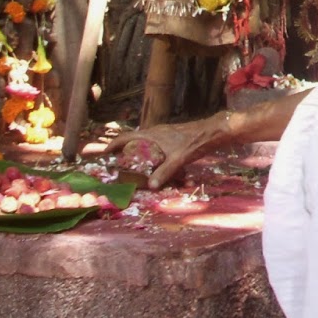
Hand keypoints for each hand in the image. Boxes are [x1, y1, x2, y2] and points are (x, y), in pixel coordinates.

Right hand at [106, 114, 223, 188]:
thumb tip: (150, 186)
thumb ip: (164, 172)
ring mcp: (165, 134)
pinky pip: (158, 147)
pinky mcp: (173, 138)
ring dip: (140, 154)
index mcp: (152, 134)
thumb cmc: (194, 142)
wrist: (214, 131)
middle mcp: (156, 132)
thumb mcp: (178, 159)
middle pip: (134, 140)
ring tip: (135, 168)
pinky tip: (159, 166)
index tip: (104, 154)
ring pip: (147, 144)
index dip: (113, 144)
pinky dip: (154, 156)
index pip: (126, 136)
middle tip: (118, 165)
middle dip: (125, 152)